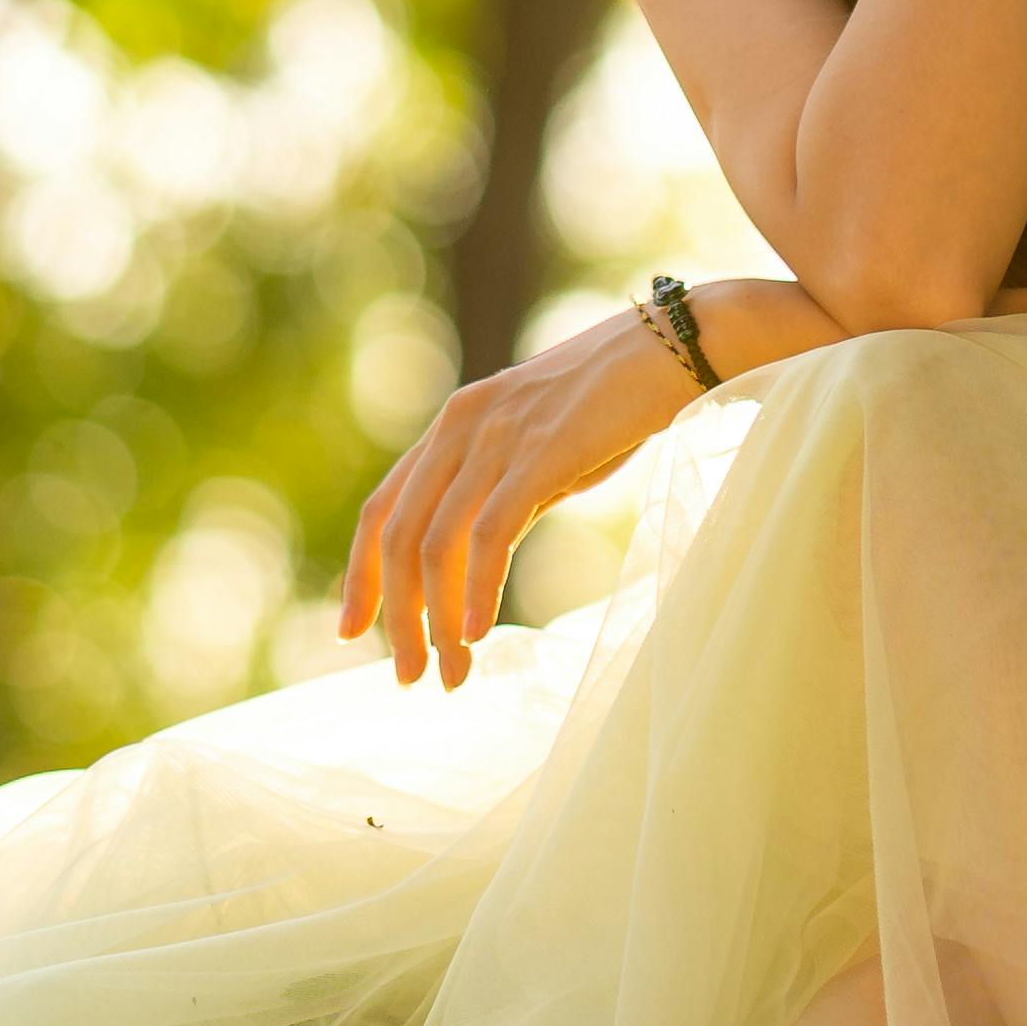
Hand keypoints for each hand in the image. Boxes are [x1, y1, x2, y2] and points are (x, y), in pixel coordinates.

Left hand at [335, 305, 702, 687]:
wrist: (676, 348)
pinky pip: (491, 533)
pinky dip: (478, 590)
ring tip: (450, 674)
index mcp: (453, 426)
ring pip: (437, 544)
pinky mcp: (539, 454)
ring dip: (437, 620)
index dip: (360, 575)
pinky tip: (478, 635)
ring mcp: (497, 439)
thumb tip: (481, 561)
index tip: (350, 632)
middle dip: (398, 616)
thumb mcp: (539, 450)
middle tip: (409, 678)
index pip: (382, 509)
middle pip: (397, 536)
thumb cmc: (616, 406)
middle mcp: (461, 428)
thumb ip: (502, 492)